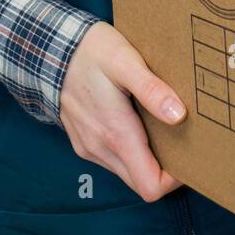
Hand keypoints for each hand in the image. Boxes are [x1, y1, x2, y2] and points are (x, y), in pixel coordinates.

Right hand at [59, 20, 186, 201]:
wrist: (46, 48)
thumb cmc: (88, 52)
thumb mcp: (124, 61)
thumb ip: (151, 89)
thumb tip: (178, 115)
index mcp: (115, 135)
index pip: (151, 186)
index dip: (174, 179)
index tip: (188, 154)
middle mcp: (100, 149)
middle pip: (142, 182)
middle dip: (165, 168)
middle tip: (181, 137)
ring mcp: (89, 147)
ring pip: (128, 171)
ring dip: (147, 158)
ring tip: (160, 124)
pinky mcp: (83, 140)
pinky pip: (113, 159)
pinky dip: (130, 149)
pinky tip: (136, 119)